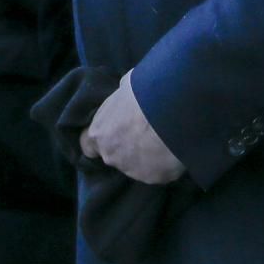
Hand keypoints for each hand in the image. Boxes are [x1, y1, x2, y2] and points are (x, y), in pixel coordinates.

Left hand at [80, 70, 184, 184]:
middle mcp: (111, 156)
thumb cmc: (144, 92)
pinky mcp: (155, 178)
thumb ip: (120, 101)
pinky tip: (174, 149)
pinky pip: (158, 171)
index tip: (111, 134)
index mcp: (99, 133)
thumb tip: (125, 100)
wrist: (172, 110)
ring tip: (162, 140)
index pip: (88, 145)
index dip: (100, 140)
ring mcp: (133, 170)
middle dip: (126, 147)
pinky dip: (164, 163)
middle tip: (144, 132)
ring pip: (137, 166)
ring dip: (146, 156)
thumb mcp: (126, 86)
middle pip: (114, 155)